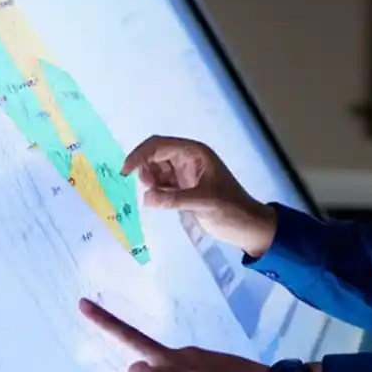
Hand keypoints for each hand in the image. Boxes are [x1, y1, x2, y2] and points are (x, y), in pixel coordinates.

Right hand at [120, 135, 276, 256]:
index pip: (159, 145)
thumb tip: (146, 198)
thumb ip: (174, 199)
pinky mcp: (182, 190)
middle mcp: (187, 159)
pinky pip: (161, 185)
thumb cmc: (231, 209)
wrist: (246, 226)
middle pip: (154, 156)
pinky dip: (155, 192)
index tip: (126, 172)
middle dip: (145, 169)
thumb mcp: (204, 202)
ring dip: (150, 182)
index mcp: (194, 153)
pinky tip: (158, 202)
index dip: (140, 155)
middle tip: (149, 189)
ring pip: (155, 171)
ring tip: (158, 198)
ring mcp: (184, 174)